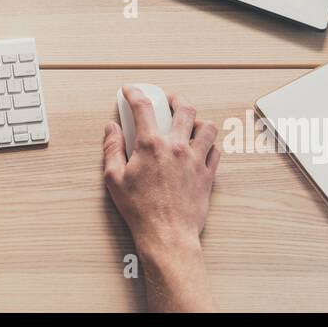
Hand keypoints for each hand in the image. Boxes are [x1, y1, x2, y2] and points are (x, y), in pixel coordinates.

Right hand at [102, 87, 220, 311]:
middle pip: (184, 109)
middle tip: (170, 99)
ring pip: (207, 127)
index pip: (143, 107)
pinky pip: (216, 151)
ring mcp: (196, 160)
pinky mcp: (208, 175)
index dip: (135, 93)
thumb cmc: (140, 210)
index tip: (130, 90)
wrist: (167, 235)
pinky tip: (202, 147)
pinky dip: (210, 145)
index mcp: (151, 145)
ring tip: (191, 122)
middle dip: (176, 98)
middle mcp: (176, 147)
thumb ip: (112, 148)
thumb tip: (111, 129)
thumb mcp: (114, 178)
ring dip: (198, 120)